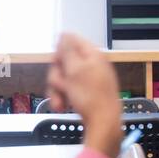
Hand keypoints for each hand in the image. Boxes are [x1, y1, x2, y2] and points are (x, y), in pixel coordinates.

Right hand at [47, 33, 121, 157]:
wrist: (102, 123)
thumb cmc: (91, 97)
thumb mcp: (75, 70)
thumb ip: (68, 50)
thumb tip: (64, 34)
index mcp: (93, 55)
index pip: (72, 40)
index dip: (60, 51)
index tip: (57, 62)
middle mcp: (91, 65)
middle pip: (63, 61)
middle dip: (57, 75)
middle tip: (61, 84)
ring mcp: (88, 79)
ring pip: (62, 77)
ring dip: (57, 89)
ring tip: (62, 100)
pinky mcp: (84, 92)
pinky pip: (67, 90)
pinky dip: (62, 97)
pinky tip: (63, 105)